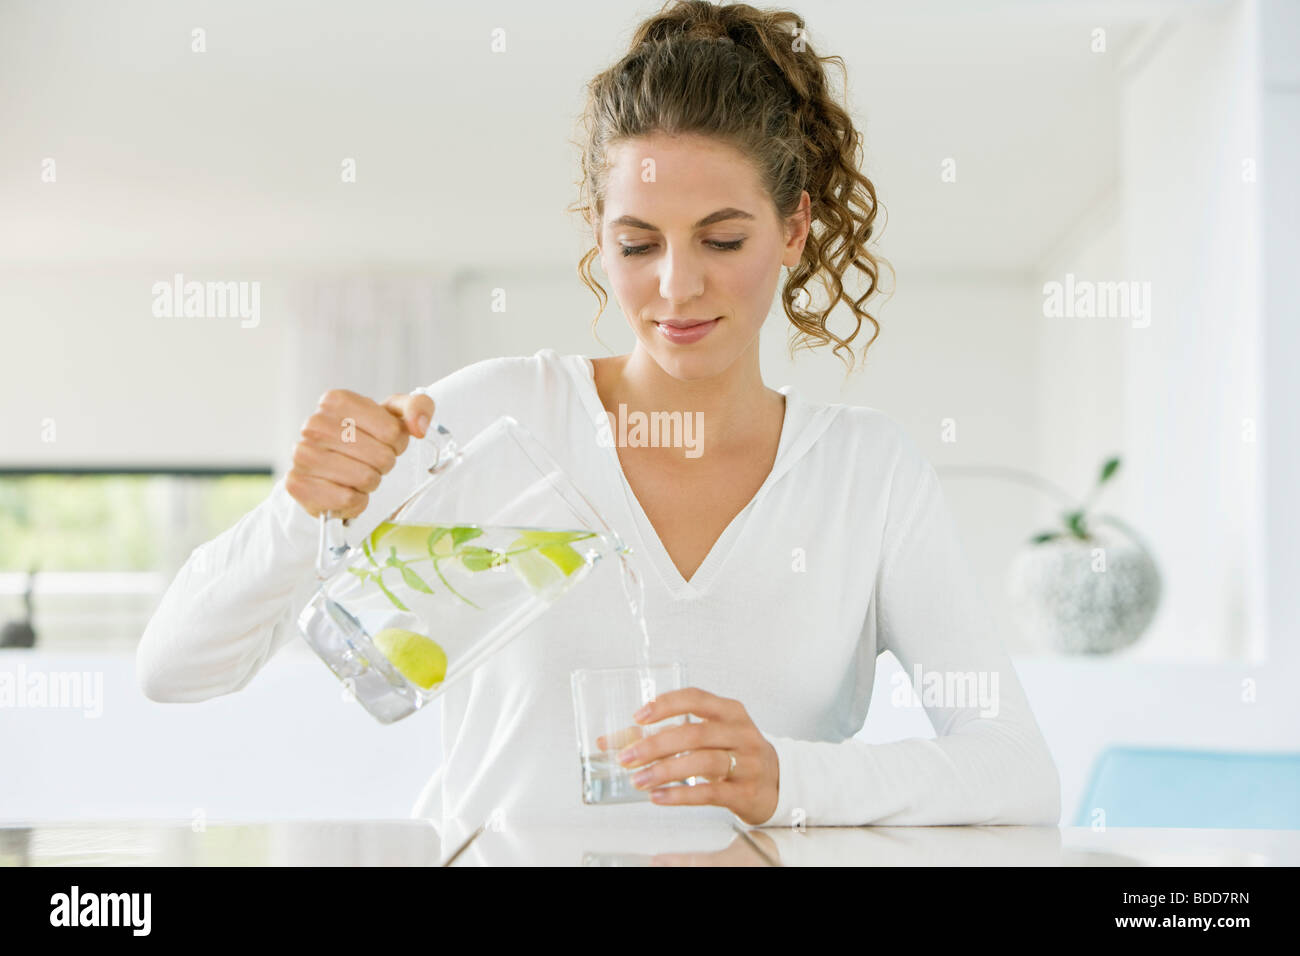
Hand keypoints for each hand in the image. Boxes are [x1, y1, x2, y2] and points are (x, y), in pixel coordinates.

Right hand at [286, 388, 434, 519]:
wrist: (328, 470)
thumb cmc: (364, 439)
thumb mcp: (394, 416)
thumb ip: (418, 407)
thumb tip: (419, 427)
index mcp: (336, 400)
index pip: (393, 432)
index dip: (396, 443)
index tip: (384, 442)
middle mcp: (313, 424)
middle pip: (381, 457)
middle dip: (383, 464)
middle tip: (370, 461)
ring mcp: (302, 454)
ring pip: (366, 479)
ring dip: (369, 482)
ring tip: (356, 474)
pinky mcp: (298, 484)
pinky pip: (348, 499)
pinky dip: (355, 500)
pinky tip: (343, 490)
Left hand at [614, 687, 779, 825]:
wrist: (776, 783)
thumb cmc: (731, 752)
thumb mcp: (705, 736)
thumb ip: (660, 735)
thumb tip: (607, 742)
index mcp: (729, 711)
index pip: (695, 698)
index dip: (666, 705)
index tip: (638, 716)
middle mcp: (740, 732)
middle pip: (695, 733)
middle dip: (656, 745)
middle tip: (627, 758)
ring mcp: (747, 762)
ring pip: (703, 762)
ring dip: (665, 771)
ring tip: (638, 780)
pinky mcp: (746, 791)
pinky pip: (711, 792)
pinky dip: (681, 794)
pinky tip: (659, 797)